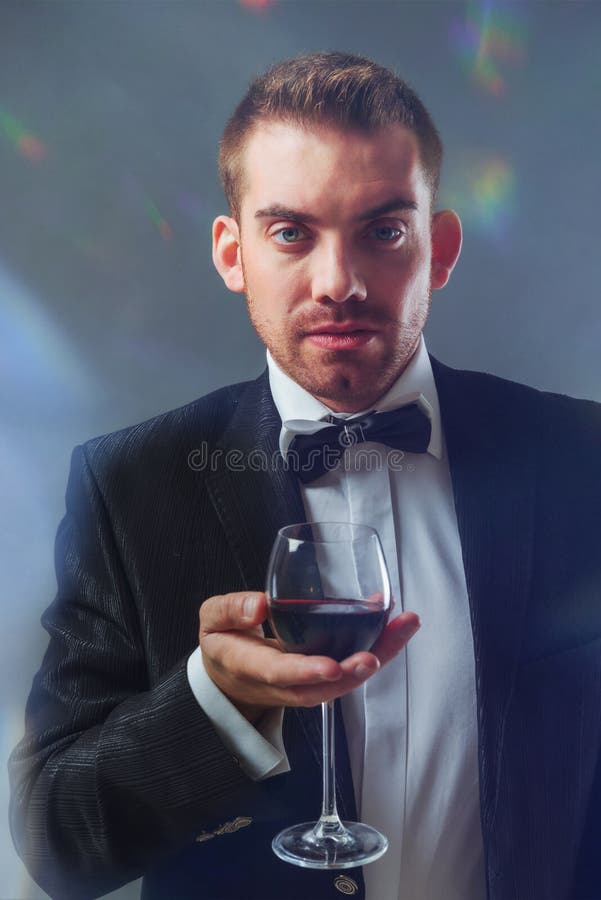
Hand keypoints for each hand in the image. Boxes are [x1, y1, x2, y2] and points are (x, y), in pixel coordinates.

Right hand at [199, 591, 419, 721]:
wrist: (228, 675)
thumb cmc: (224, 642)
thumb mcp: (211, 620)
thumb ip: (231, 609)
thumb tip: (260, 605)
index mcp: (251, 668)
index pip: (281, 674)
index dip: (308, 671)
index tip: (332, 665)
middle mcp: (284, 684)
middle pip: (324, 686)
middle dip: (354, 671)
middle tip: (377, 653)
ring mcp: (306, 684)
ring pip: (345, 680)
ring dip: (379, 655)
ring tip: (404, 626)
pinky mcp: (323, 675)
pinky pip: (352, 666)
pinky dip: (378, 646)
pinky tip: (396, 622)